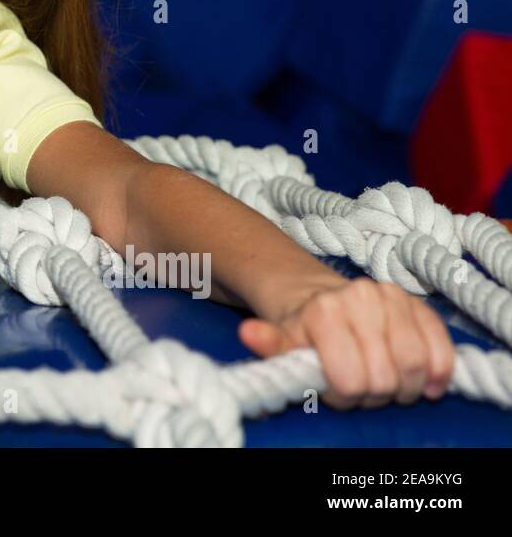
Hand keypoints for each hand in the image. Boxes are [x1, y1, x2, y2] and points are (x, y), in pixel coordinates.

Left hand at [238, 277, 454, 408]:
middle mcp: (361, 297)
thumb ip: (269, 344)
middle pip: (386, 378)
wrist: (318, 298)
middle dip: (374, 394)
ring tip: (385, 383)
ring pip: (417, 365)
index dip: (344, 395)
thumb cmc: (301, 329)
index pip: (351, 381)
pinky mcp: (420, 303)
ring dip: (406, 387)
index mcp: (325, 311)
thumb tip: (249, 333)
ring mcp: (393, 297)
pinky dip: (438, 373)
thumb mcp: (280, 340)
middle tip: (361, 388)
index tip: (335, 388)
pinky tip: (424, 381)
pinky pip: (442, 349)